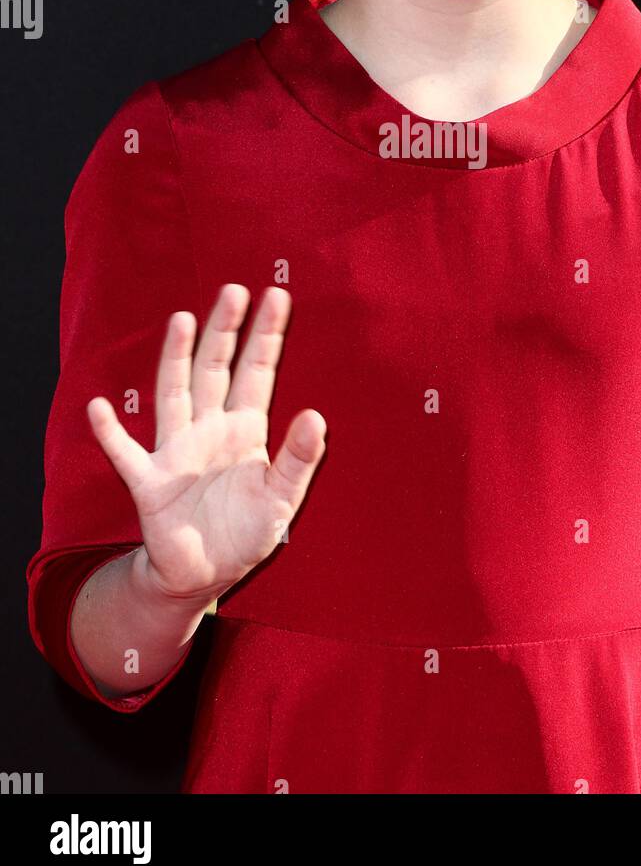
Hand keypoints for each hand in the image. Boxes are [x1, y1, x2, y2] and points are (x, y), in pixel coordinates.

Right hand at [86, 284, 325, 604]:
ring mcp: (176, 451)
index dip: (266, 336)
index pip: (258, 372)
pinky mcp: (149, 482)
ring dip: (176, 358)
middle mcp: (209, 428)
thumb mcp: (282, 500)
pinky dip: (110, 434)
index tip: (277, 296)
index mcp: (245, 429)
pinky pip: (126, 454)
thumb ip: (299, 459)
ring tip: (182, 320)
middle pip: (216, 368)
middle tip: (234, 290)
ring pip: (175, 393)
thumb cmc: (245, 532)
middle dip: (225, 331)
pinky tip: (98, 408)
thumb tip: (316, 416)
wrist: (203, 575)